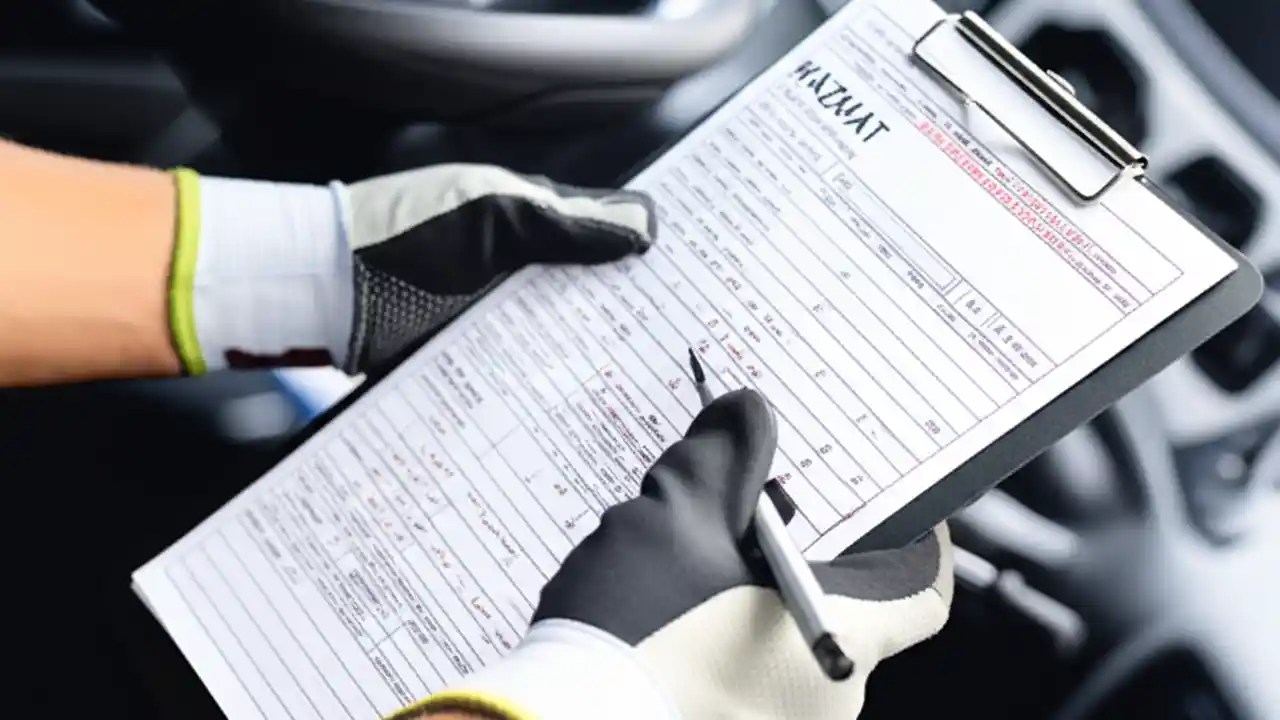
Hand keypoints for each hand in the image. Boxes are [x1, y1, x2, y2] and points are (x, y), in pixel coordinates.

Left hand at [170, 165, 652, 374]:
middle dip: (638, 326)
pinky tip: (589, 421)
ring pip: (569, 348)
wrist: (326, 292)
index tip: (701, 286)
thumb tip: (648, 229)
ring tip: (654, 400)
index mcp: (535, 223)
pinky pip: (528, 381)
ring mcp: (503, 322)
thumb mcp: (490, 216)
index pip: (610, 239)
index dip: (650, 259)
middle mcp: (526, 274)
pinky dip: (555, 397)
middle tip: (692, 357)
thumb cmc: (404, 237)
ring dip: (601, 369)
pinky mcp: (480, 365)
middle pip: (599, 302)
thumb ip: (565, 223)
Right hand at [398, 389, 953, 719]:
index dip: (916, 540)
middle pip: (849, 606)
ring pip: (791, 636)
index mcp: (845, 640)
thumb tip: (747, 413)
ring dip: (755, 587)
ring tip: (689, 552)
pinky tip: (669, 604)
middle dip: (805, 549)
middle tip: (751, 505)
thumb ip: (725, 454)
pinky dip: (726, 632)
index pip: (923, 592)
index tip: (893, 503)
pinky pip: (751, 674)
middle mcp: (829, 700)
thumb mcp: (678, 515)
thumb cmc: (633, 632)